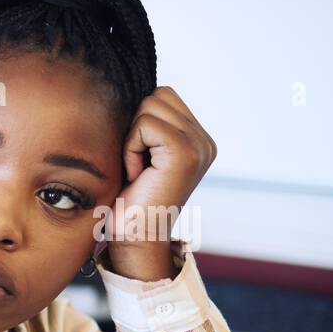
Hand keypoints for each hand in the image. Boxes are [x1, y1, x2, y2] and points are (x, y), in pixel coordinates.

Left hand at [103, 86, 216, 280]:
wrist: (133, 239)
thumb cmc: (127, 202)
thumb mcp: (139, 156)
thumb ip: (147, 126)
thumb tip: (128, 92)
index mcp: (198, 140)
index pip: (163, 97)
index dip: (139, 123)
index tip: (139, 160)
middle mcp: (205, 141)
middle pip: (158, 95)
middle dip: (136, 127)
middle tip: (137, 165)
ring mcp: (200, 145)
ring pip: (150, 106)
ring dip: (132, 139)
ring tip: (138, 170)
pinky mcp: (186, 152)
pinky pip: (145, 124)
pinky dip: (131, 148)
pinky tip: (137, 174)